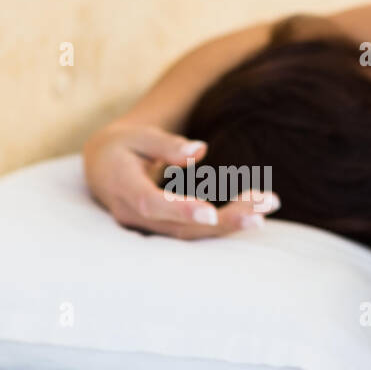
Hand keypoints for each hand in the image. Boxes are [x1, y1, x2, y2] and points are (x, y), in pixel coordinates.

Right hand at [82, 122, 278, 238]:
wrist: (103, 168)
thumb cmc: (122, 147)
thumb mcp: (138, 136)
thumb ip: (166, 145)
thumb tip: (199, 151)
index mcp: (123, 187)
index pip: (151, 204)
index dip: (179, 209)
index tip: (210, 212)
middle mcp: (134, 215)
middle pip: (180, 226)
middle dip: (223, 221)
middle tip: (262, 210)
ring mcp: (148, 228)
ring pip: (191, 232)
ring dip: (231, 222)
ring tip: (267, 205)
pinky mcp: (163, 230)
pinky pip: (195, 231)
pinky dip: (225, 222)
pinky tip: (254, 210)